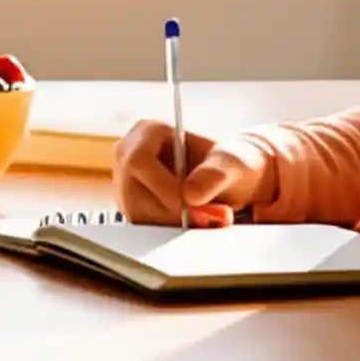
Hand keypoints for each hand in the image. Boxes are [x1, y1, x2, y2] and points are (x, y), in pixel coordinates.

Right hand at [113, 120, 273, 224]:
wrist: (229, 180)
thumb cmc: (228, 163)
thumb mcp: (232, 163)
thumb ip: (215, 174)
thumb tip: (191, 195)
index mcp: (147, 131)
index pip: (139, 161)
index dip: (162, 186)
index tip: (190, 204)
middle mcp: (129, 154)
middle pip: (135, 192)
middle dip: (173, 212)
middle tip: (208, 218)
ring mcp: (126, 181)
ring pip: (138, 213)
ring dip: (174, 223)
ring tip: (208, 217)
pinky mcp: (131, 204)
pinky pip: (143, 225)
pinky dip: (170, 229)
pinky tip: (193, 221)